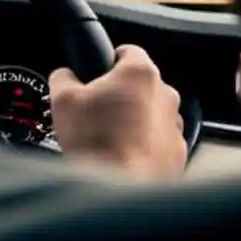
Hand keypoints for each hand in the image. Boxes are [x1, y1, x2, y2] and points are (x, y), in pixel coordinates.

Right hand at [48, 45, 186, 178]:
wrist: (119, 190)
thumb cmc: (96, 143)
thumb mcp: (62, 99)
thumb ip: (63, 76)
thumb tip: (65, 76)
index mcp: (139, 73)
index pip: (125, 50)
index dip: (106, 61)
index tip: (95, 75)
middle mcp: (165, 94)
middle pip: (139, 83)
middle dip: (118, 94)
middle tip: (95, 111)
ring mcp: (175, 124)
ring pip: (150, 112)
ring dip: (133, 119)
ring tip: (108, 138)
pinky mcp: (177, 151)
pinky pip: (157, 139)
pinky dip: (143, 144)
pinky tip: (121, 154)